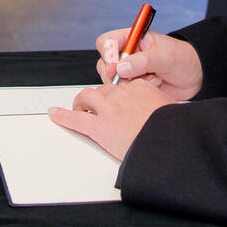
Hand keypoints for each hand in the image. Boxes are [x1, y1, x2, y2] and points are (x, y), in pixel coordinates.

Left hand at [48, 79, 175, 161]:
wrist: (165, 144)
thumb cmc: (170, 129)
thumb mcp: (171, 109)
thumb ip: (162, 104)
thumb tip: (167, 109)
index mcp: (139, 87)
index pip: (122, 83)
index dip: (117, 91)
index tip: (116, 96)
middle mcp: (121, 93)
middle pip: (103, 89)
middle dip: (98, 97)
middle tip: (96, 105)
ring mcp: (108, 109)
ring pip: (87, 97)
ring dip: (81, 102)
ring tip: (78, 108)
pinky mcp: (98, 126)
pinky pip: (75, 118)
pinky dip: (63, 116)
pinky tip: (56, 114)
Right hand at [93, 28, 202, 100]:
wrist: (196, 76)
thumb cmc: (183, 58)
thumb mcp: (165, 56)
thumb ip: (143, 61)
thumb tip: (120, 68)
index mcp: (132, 38)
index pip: (107, 42)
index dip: (107, 54)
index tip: (116, 67)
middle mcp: (127, 54)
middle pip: (105, 64)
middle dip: (118, 74)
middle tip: (135, 79)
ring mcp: (130, 70)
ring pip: (113, 80)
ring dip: (130, 83)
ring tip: (152, 79)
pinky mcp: (134, 85)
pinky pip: (124, 92)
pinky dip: (136, 92)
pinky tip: (154, 85)